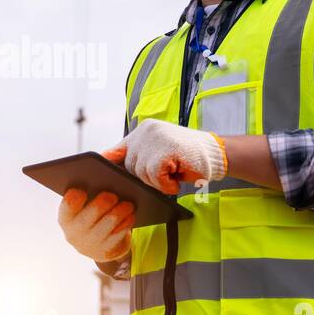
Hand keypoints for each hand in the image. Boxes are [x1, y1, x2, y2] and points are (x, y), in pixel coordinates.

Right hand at [58, 189, 134, 261]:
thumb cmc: (89, 217)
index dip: (75, 198)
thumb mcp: (82, 209)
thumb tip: (105, 180)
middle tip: (113, 195)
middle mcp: (75, 232)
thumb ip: (87, 196)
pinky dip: (126, 223)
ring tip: (128, 204)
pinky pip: (118, 234)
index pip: (68, 205)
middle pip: (91, 214)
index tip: (83, 190)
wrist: (94, 246)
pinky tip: (131, 216)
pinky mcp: (106, 251)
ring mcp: (90, 243)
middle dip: (103, 203)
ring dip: (119, 212)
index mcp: (66, 218)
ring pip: (108, 224)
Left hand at [103, 118, 226, 193]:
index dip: (108, 160)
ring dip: (159, 181)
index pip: (119, 148)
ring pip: (142, 173)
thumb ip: (139, 157)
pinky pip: (155, 176)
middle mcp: (146, 131)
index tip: (97, 166)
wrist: (216, 154)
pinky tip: (177, 177)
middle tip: (166, 173)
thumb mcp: (159, 153)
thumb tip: (112, 165)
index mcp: (143, 130)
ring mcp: (156, 139)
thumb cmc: (187, 158)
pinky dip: (167, 183)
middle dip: (146, 177)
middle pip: (130, 166)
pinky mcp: (165, 150)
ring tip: (174, 172)